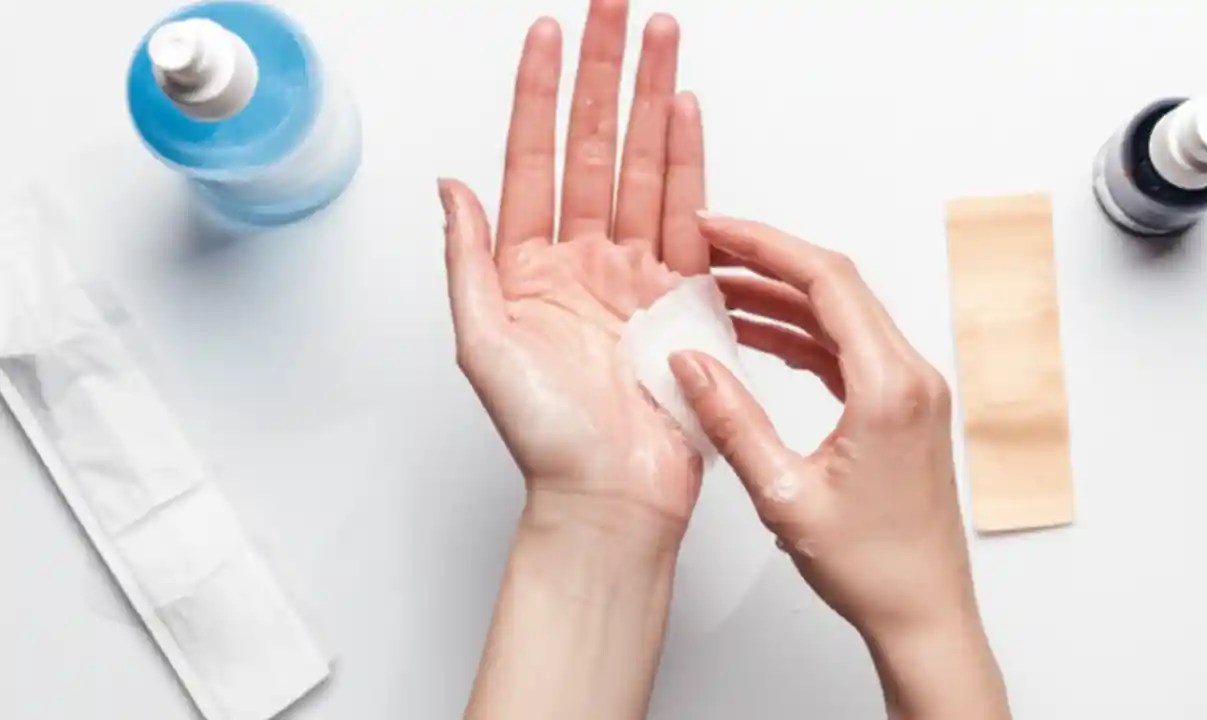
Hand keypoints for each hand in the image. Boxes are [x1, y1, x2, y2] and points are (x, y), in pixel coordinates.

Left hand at [441, 0, 708, 539]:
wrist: (609, 495)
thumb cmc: (544, 438)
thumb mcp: (481, 344)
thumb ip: (469, 260)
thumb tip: (450, 188)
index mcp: (527, 268)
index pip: (533, 159)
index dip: (538, 95)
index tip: (547, 35)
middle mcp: (582, 261)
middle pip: (594, 146)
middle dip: (604, 74)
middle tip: (615, 12)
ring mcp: (634, 274)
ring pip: (643, 167)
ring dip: (651, 100)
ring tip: (661, 40)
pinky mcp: (681, 296)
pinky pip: (687, 216)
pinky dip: (688, 163)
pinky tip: (684, 115)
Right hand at [671, 214, 1009, 718]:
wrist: (924, 612)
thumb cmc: (871, 566)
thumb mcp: (785, 495)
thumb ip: (733, 421)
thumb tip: (689, 363)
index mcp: (889, 386)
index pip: (826, 281)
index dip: (765, 245)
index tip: (717, 228)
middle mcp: (909, 376)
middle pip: (834, 287)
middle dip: (766, 261)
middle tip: (706, 249)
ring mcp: (909, 390)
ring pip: (838, 317)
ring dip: (779, 299)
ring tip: (716, 291)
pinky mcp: (899, 408)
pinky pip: (845, 350)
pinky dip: (799, 336)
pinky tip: (755, 336)